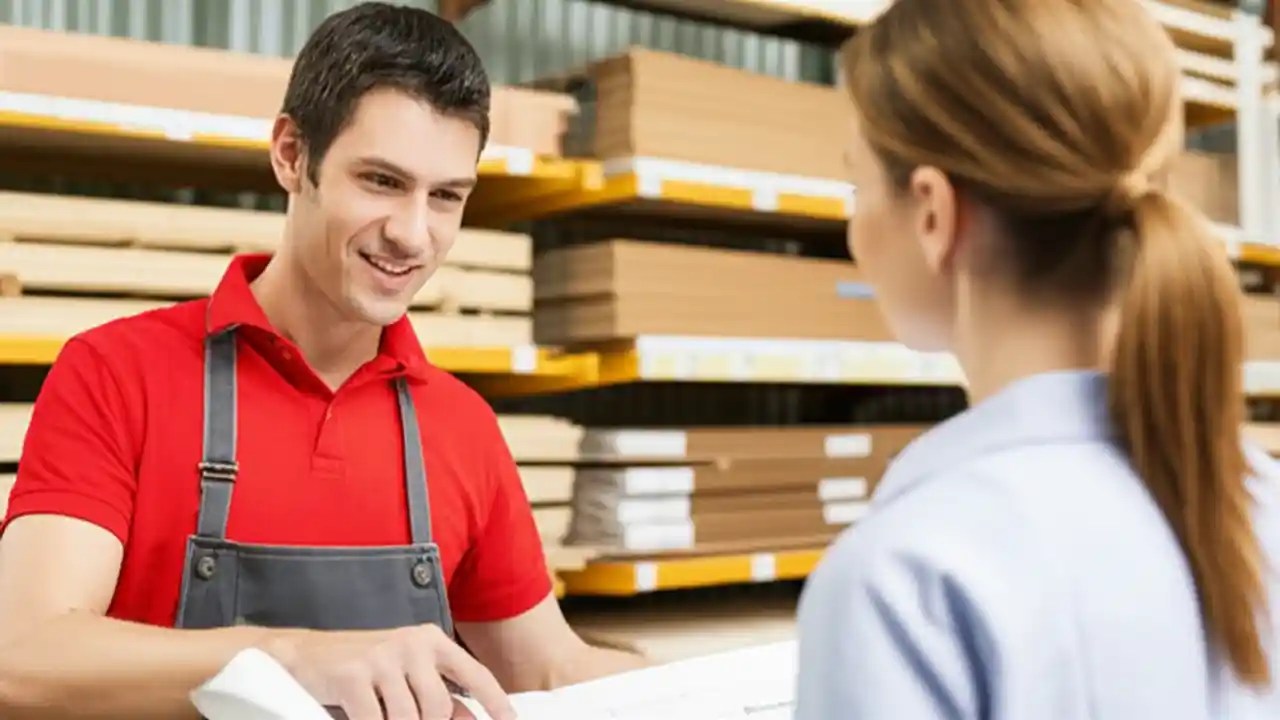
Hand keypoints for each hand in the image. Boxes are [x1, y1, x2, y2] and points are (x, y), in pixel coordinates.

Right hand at [263, 623, 515, 719]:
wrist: (300, 654)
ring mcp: (380, 657)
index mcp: (429, 639)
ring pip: (407, 719)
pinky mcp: (352, 674)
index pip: (473, 673)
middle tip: (398, 716)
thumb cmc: (360, 669)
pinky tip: (359, 716)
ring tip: (376, 713)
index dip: (495, 700)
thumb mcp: (404, 676)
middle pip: (437, 708)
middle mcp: (410, 643)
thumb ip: (437, 695)